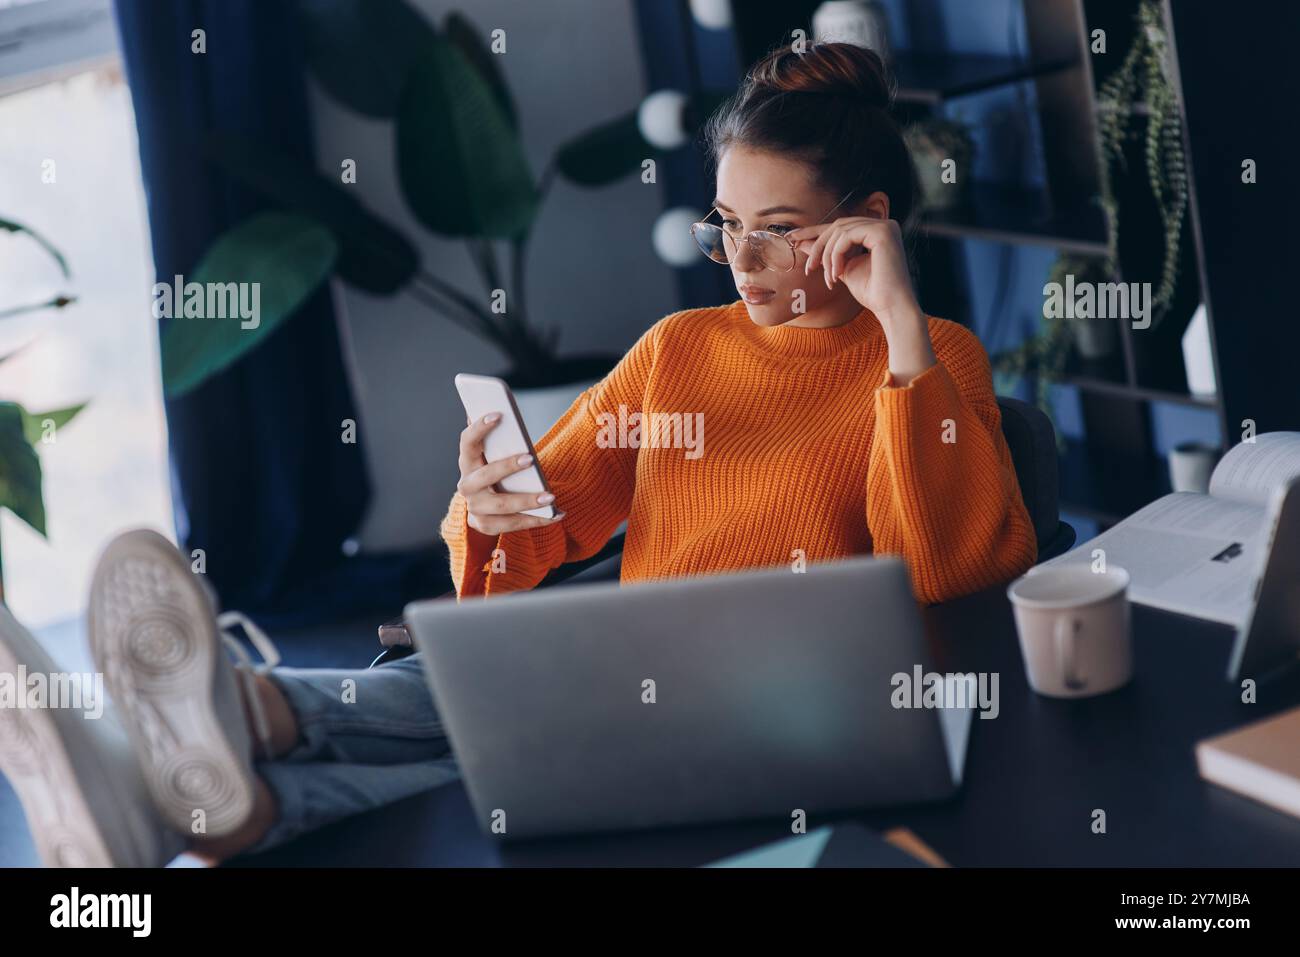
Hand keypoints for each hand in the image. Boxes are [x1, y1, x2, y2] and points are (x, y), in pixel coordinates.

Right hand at [457, 413, 564, 536]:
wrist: (484, 508)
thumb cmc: (495, 472)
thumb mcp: (494, 456)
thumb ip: (498, 440)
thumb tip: (506, 414)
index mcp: (467, 461)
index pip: (467, 441)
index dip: (479, 427)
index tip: (498, 414)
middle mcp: (466, 485)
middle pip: (485, 476)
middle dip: (507, 466)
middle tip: (531, 459)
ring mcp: (475, 508)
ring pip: (501, 505)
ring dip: (527, 501)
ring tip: (551, 497)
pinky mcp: (486, 525)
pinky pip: (514, 524)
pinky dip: (538, 520)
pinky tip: (557, 514)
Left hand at [789, 216, 919, 329]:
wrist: (890, 307)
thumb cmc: (872, 292)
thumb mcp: (842, 269)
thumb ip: (827, 254)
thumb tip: (802, 242)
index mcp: (876, 231)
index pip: (841, 227)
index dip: (814, 231)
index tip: (792, 238)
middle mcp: (883, 224)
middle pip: (838, 225)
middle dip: (818, 245)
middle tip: (809, 268)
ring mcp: (885, 226)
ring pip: (840, 230)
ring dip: (828, 256)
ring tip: (829, 278)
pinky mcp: (883, 232)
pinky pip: (846, 236)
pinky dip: (836, 255)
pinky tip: (837, 274)